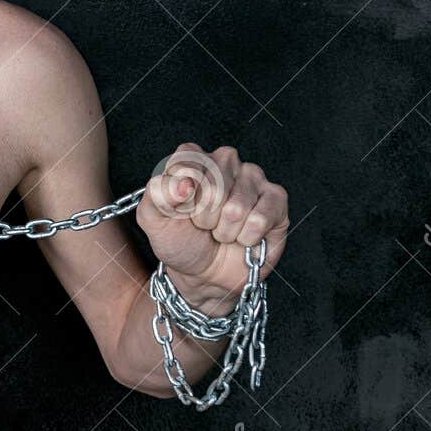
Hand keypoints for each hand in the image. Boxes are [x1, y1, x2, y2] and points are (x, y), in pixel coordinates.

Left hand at [134, 143, 287, 307]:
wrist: (203, 273)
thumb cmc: (179, 240)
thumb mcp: (154, 219)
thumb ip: (157, 195)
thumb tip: (182, 183)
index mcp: (192, 157)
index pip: (185, 163)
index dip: (181, 198)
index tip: (180, 210)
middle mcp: (224, 160)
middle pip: (213, 188)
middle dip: (204, 218)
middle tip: (204, 224)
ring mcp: (253, 176)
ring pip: (236, 208)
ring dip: (225, 231)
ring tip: (222, 231)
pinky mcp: (276, 198)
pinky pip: (260, 219)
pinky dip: (247, 237)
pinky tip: (243, 236)